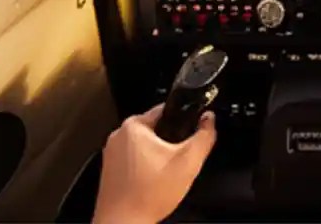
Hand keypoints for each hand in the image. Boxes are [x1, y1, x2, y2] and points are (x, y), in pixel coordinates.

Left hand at [92, 105, 216, 223]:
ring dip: (158, 157)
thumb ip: (204, 136)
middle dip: (171, 143)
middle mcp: (118, 136)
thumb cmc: (147, 196)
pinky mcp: (110, 170)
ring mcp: (112, 154)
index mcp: (134, 126)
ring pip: (146, 146)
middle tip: (178, 161)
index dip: (184, 120)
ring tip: (163, 176)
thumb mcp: (188, 162)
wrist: (123, 223)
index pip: (166, 109)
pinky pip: (135, 161)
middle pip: (156, 129)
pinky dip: (145, 169)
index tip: (190, 134)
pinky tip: (152, 183)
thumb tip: (209, 120)